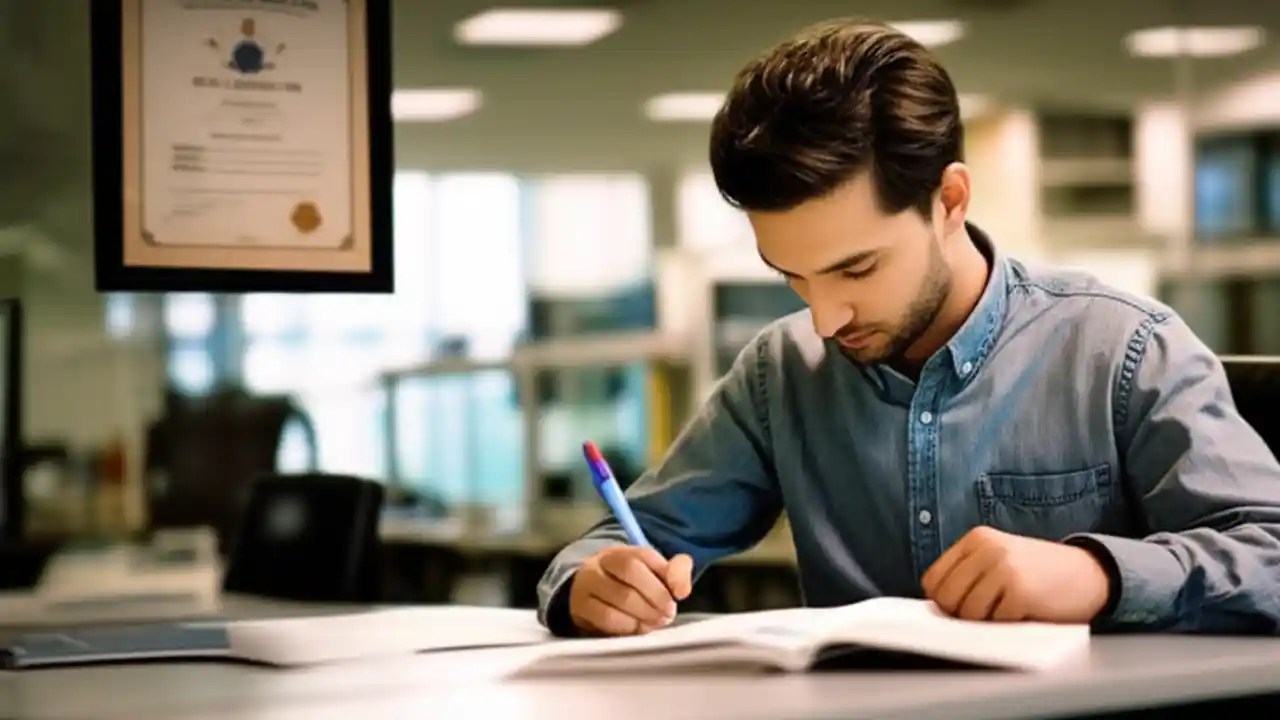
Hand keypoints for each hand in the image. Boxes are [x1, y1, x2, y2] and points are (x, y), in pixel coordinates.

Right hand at [569, 546, 693, 635]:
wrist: (592, 600)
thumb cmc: (630, 587)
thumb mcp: (653, 574)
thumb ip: (676, 573)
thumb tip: (682, 590)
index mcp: (622, 551)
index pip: (645, 556)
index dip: (667, 575)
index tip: (680, 595)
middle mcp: (600, 562)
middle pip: (631, 571)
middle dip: (656, 596)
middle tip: (668, 614)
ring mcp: (586, 584)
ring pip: (621, 596)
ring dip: (645, 613)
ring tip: (655, 622)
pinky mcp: (580, 608)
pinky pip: (608, 617)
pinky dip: (629, 625)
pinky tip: (638, 628)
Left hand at [921, 526, 1110, 623]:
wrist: (1089, 572)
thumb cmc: (1038, 573)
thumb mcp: (1000, 558)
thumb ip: (970, 573)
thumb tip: (936, 607)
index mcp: (977, 539)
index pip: (933, 579)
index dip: (942, 600)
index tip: (958, 607)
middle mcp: (988, 549)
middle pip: (947, 597)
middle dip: (960, 615)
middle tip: (983, 616)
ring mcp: (1004, 569)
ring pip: (968, 613)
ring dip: (983, 623)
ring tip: (1005, 612)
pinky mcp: (1021, 592)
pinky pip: (995, 622)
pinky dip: (1006, 626)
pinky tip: (1022, 614)